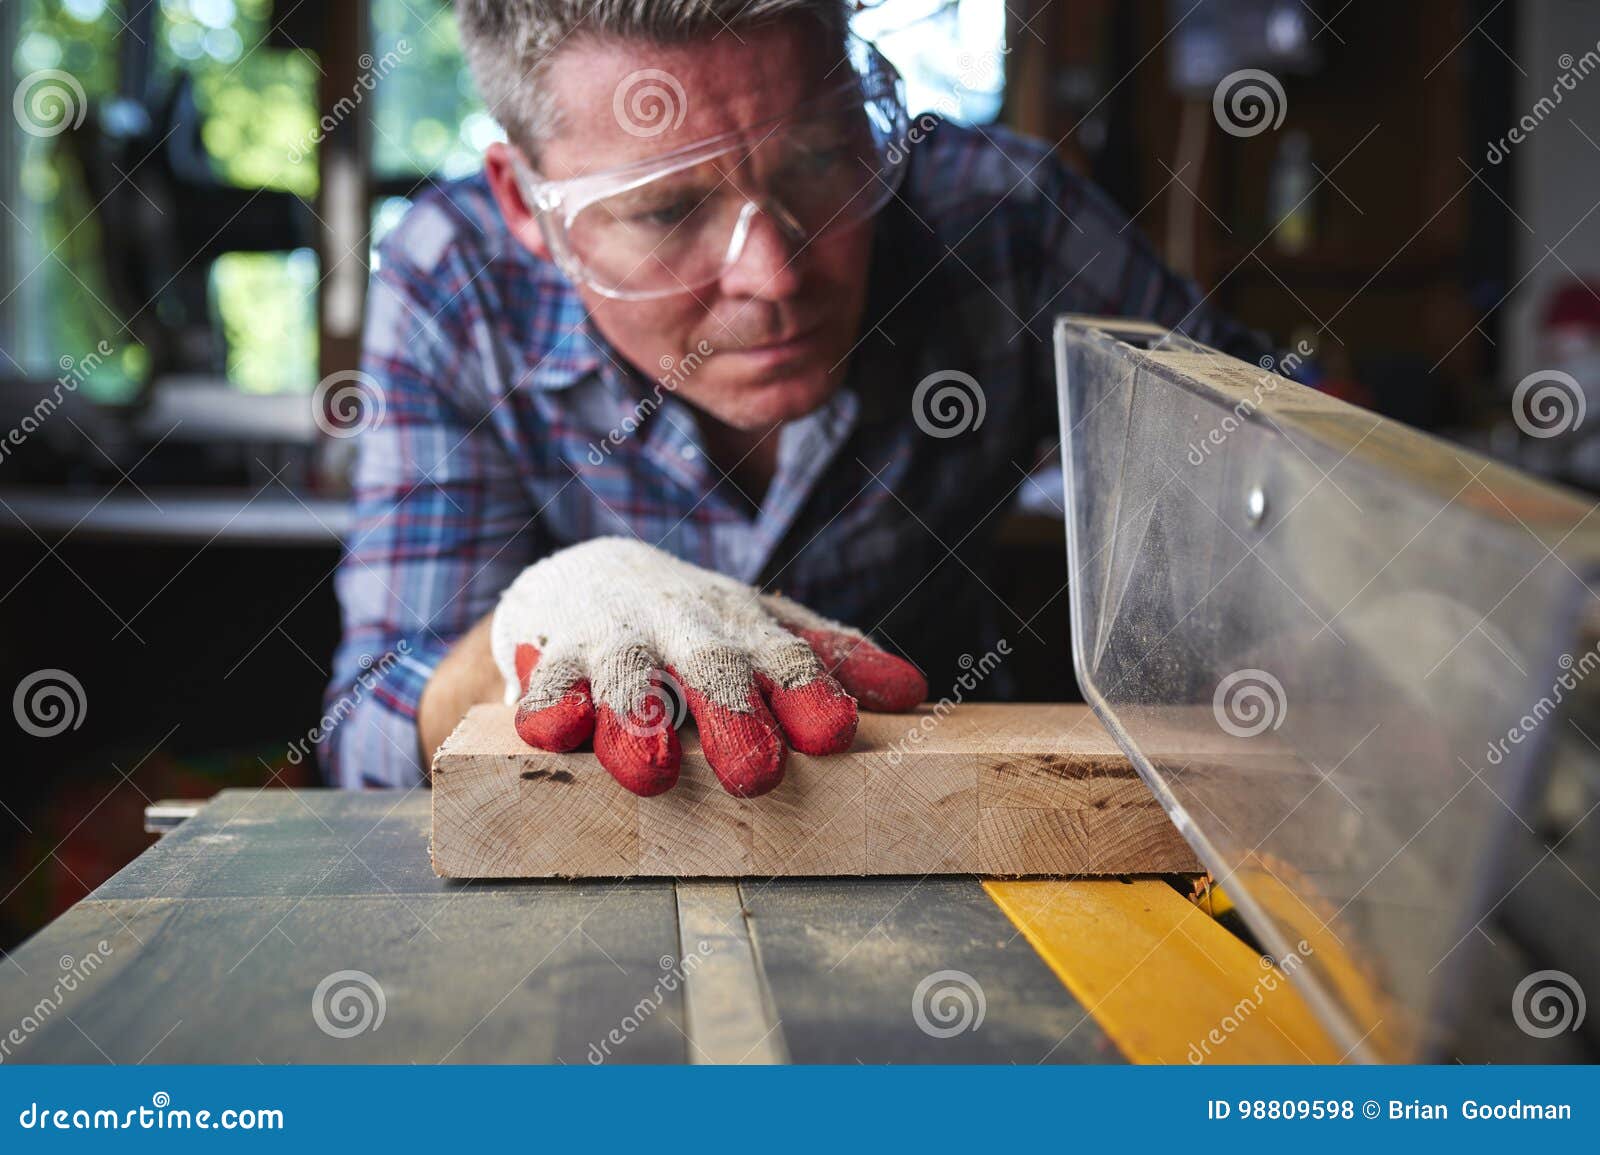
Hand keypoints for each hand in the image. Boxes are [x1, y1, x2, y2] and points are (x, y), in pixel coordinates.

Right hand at [490, 537, 925, 797]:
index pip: (784, 659)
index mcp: (744, 632)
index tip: (832, 731)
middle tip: (753, 773)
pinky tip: (552, 729)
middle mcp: (685, 632)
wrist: (586, 576)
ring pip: (627, 677)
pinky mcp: (555, 657)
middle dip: (731, 714)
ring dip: (636, 719)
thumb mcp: (762, 633)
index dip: (808, 693)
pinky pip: (549, 683)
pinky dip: (549, 703)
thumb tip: (915, 691)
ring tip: (647, 773)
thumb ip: (828, 661)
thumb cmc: (693, 624)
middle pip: (712, 668)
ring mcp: (617, 642)